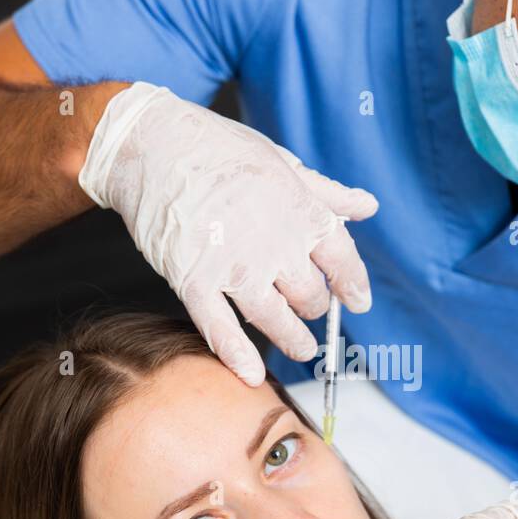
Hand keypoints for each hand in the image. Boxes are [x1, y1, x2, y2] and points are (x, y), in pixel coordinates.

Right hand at [78, 81, 378, 385]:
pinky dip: (238, 356)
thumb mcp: (283, 161)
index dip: (353, 284)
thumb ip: (326, 193)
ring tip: (302, 347)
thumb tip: (367, 206)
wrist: (150, 144)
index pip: (342, 260)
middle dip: (316, 307)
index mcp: (299, 211)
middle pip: (310, 295)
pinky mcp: (194, 282)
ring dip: (293, 339)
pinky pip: (221, 330)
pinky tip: (251, 373)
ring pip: (275, 319)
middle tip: (313, 310)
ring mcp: (233, 267)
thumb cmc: (216, 148)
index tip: (358, 299)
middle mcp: (273, 244)